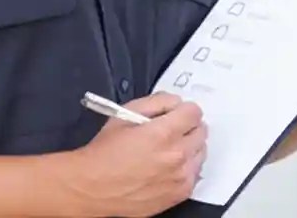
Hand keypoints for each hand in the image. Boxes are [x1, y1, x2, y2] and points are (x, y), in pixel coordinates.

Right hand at [61, 92, 206, 217]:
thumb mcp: (123, 115)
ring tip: (167, 150)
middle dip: (187, 126)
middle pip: (202, 131)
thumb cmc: (105, 152)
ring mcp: (182, 178)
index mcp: (164, 133)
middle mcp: (178, 156)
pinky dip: (186, 167)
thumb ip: (154, 102)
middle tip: (170, 130)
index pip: (194, 112)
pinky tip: (167, 167)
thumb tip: (175, 102)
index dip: (183, 109)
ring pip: (201, 153)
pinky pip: (195, 174)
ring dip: (189, 147)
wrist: (94, 188)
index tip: (175, 113)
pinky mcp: (181, 194)